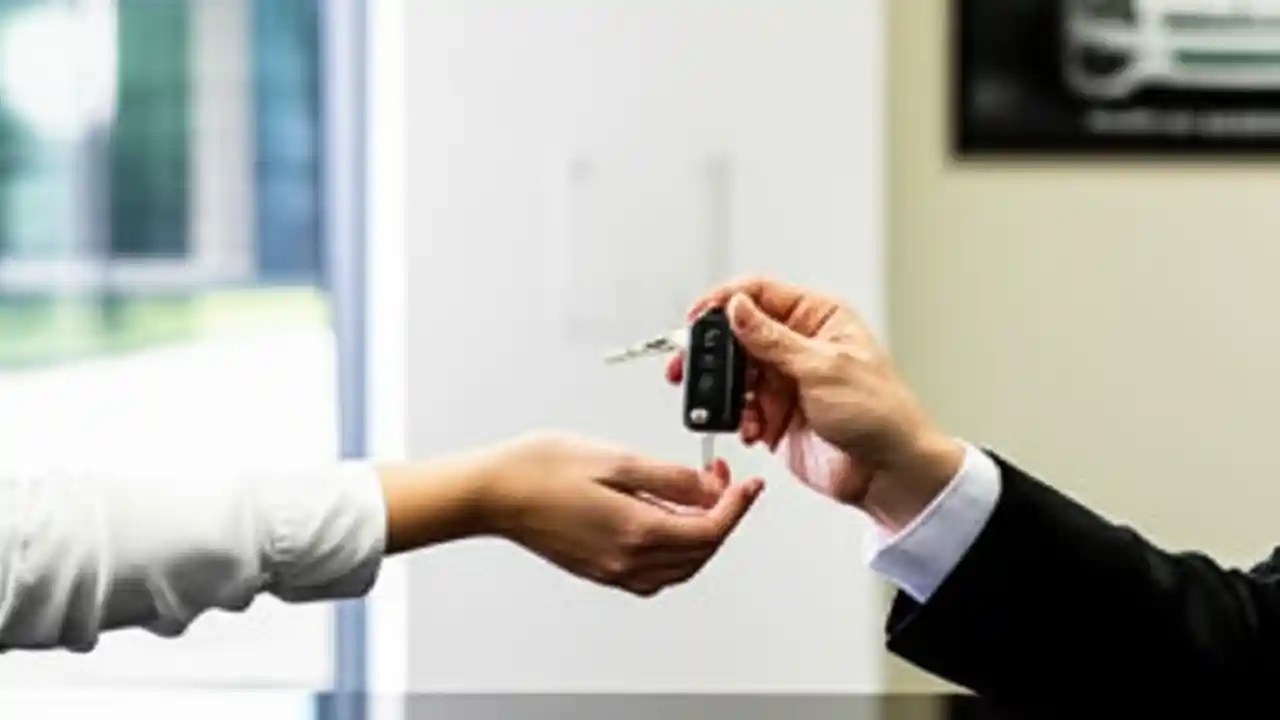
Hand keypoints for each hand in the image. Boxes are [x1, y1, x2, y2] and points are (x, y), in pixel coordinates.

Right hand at [473, 432, 761, 595]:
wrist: (494, 492)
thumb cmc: (540, 469)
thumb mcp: (617, 458)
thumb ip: (670, 476)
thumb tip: (709, 487)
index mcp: (637, 531)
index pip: (710, 529)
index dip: (737, 506)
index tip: (748, 484)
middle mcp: (627, 560)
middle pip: (700, 552)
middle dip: (722, 518)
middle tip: (726, 483)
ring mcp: (612, 569)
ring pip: (680, 566)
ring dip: (701, 537)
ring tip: (701, 499)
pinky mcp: (599, 569)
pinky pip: (654, 572)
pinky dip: (674, 552)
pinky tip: (668, 522)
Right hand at [665, 276, 961, 531]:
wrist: (889, 473)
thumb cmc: (880, 413)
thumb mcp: (822, 367)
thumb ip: (772, 339)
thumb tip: (737, 307)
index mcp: (817, 318)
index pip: (760, 293)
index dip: (725, 301)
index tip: (697, 318)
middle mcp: (797, 345)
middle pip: (738, 333)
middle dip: (712, 352)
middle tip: (687, 366)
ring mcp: (784, 381)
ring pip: (733, 373)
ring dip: (724, 390)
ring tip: (722, 405)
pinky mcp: (774, 415)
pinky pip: (739, 408)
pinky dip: (736, 418)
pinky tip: (748, 428)